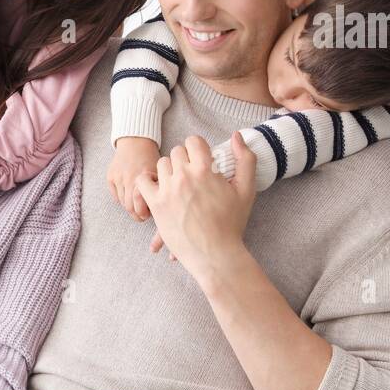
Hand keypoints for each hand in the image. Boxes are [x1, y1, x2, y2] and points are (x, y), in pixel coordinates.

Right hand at [107, 136, 160, 222]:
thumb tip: (160, 207)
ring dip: (129, 205)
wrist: (136, 141)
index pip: (139, 208)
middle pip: (129, 207)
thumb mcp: (159, 172)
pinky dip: (120, 197)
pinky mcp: (110, 176)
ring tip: (136, 203)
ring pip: (121, 202)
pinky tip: (128, 194)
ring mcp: (118, 178)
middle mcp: (128, 179)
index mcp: (143, 179)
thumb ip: (158, 188)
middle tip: (142, 215)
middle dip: (136, 213)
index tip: (147, 215)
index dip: (143, 215)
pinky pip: (114, 194)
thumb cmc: (150, 158)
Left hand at [134, 132, 256, 283]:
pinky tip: (159, 188)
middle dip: (185, 159)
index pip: (193, 141)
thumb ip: (245, 159)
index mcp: (204, 169)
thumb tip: (236, 136)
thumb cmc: (231, 223)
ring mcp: (167, 190)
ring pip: (161, 164)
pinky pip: (142, 181)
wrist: (214, 253)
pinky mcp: (155, 204)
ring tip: (179, 184)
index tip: (202, 160)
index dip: (199, 148)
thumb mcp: (246, 189)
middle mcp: (183, 176)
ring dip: (169, 170)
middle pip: (177, 151)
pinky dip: (148, 181)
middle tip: (192, 175)